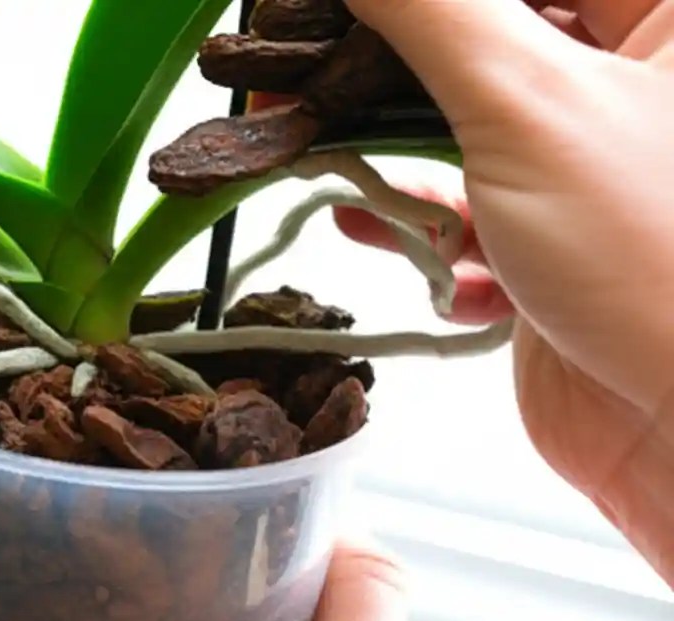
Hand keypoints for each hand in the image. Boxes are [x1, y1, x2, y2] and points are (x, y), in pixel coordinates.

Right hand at [335, 0, 673, 584]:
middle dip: (393, 66)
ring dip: (395, 151)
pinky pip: (474, 212)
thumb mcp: (527, 103)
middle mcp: (639, 85)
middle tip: (312, 72)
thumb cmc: (661, 265)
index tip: (336, 6)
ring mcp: (597, 167)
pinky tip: (376, 231)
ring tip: (327, 157)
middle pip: (489, 41)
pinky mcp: (562, 244)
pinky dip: (421, 225)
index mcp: (670, 17)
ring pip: (471, 128)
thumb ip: (429, 9)